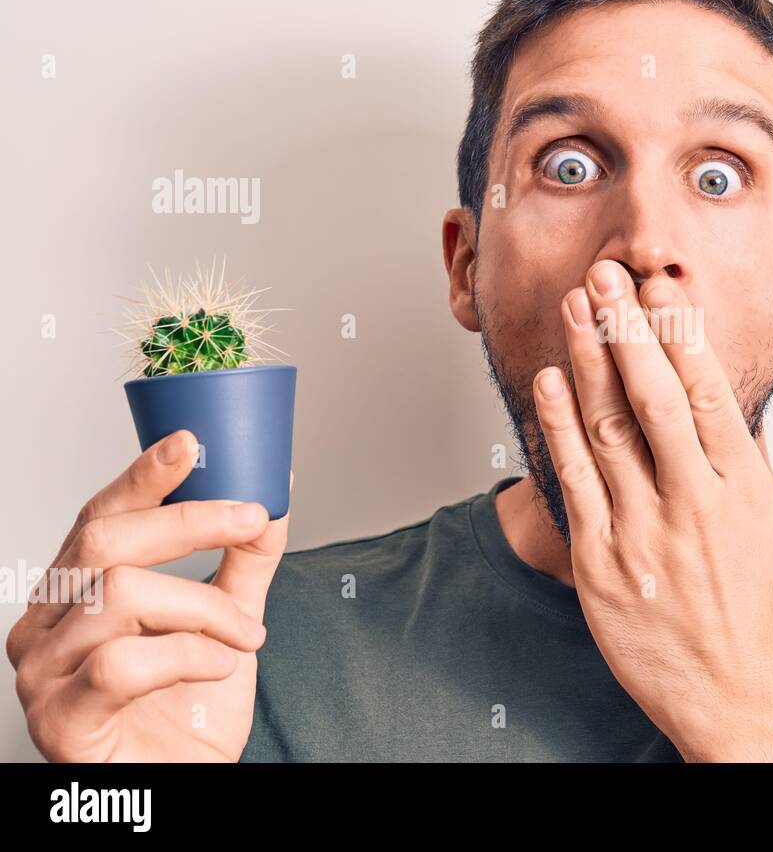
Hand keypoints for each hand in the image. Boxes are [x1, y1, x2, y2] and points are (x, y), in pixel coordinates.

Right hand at [6, 430, 289, 761]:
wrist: (182, 786)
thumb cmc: (187, 709)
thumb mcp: (226, 621)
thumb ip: (243, 563)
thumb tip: (273, 497)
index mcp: (76, 592)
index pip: (100, 517)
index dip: (142, 476)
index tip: (189, 442)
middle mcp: (46, 625)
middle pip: (105, 543)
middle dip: (190, 522)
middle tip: (253, 520)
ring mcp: (43, 672)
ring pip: (121, 597)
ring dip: (206, 609)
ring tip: (247, 634)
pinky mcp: (59, 719)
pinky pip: (121, 663)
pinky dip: (188, 655)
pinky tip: (219, 666)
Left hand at [532, 260, 772, 759]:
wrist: (734, 706)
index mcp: (747, 494)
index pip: (710, 396)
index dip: (682, 334)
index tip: (663, 288)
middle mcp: (693, 505)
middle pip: (654, 399)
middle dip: (628, 329)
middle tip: (608, 273)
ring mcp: (643, 533)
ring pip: (608, 430)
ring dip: (588, 362)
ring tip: (577, 305)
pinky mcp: (601, 564)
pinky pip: (575, 483)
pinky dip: (561, 430)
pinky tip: (551, 382)